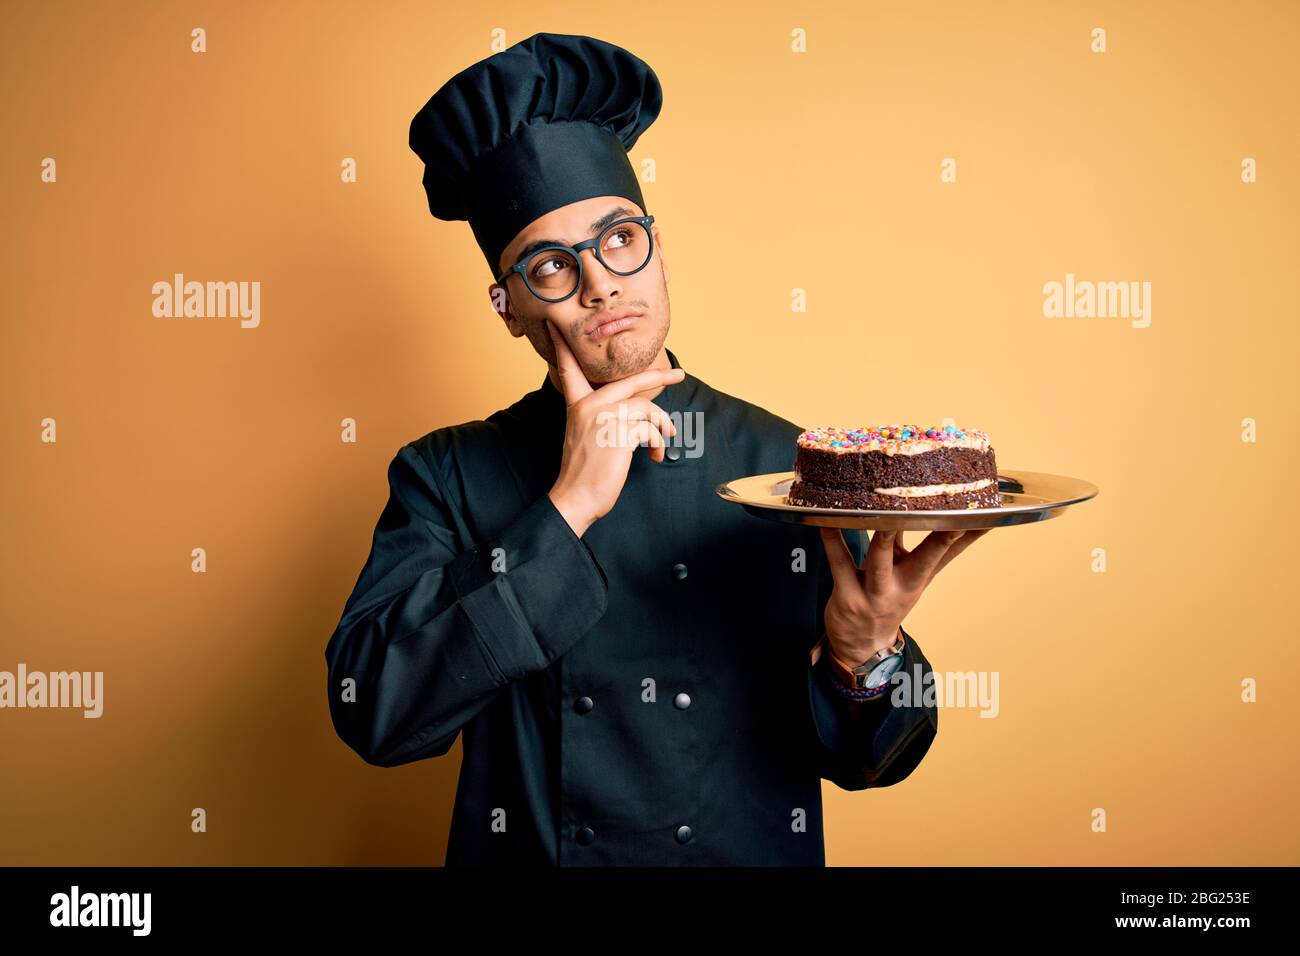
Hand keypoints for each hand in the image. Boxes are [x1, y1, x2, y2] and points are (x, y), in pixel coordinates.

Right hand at [545, 318, 684, 536]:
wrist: (575, 498)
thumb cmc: (583, 473)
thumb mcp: (586, 437)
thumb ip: (602, 418)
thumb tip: (639, 414)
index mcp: (576, 405)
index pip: (568, 369)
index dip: (562, 346)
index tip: (552, 322)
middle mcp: (588, 406)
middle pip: (630, 381)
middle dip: (658, 376)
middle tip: (678, 373)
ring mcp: (604, 418)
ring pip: (647, 409)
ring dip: (662, 426)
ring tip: (666, 440)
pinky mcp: (619, 434)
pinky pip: (650, 430)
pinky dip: (657, 445)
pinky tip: (654, 457)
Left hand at [819, 526, 989, 663]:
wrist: (862, 645)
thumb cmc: (891, 599)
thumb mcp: (916, 576)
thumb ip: (931, 546)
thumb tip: (954, 518)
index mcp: (921, 576)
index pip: (949, 551)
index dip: (966, 532)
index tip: (983, 511)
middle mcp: (903, 585)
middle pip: (927, 558)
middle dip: (940, 538)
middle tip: (947, 511)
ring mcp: (875, 592)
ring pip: (880, 560)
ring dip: (882, 536)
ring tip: (883, 511)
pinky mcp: (847, 595)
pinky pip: (839, 563)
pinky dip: (833, 540)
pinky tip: (827, 520)